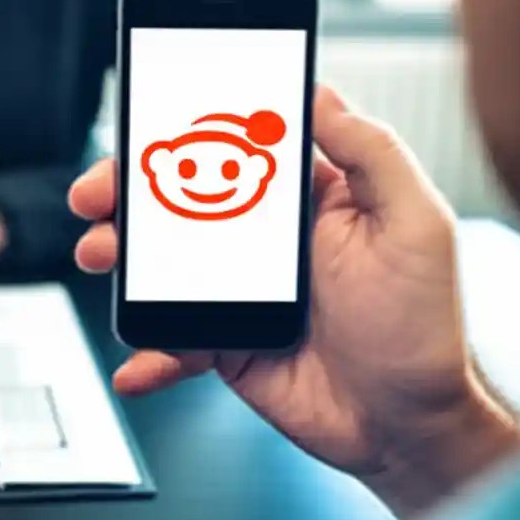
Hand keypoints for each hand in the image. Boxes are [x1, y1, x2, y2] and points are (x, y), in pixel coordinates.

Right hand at [69, 86, 519, 519]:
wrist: (407, 427)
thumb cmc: (423, 326)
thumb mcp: (414, 223)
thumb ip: (372, 152)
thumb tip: (320, 92)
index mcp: (304, 200)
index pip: (232, 149)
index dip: (181, 134)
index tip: (143, 129)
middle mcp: (263, 241)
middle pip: (177, 201)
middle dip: (124, 192)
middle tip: (96, 195)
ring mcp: (235, 292)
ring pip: (158, 264)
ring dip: (117, 256)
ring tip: (99, 256)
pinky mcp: (220, 342)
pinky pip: (169, 339)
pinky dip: (145, 351)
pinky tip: (137, 362)